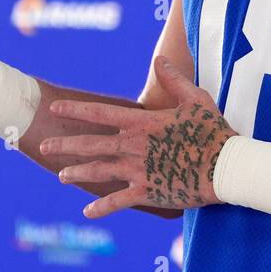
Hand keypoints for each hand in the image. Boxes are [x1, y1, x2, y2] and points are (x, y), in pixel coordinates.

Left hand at [41, 56, 237, 217]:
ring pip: (99, 171)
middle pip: (91, 144)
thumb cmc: (214, 131)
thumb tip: (159, 60)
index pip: (101, 113)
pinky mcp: (147, 192)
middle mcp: (134, 146)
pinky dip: (102, 207)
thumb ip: (174, 80)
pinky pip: (118, 201)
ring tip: (61, 175)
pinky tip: (86, 211)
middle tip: (45, 145)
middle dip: (65, 144)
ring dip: (77, 173)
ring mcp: (138, 171)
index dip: (76, 110)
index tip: (56, 108)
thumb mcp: (195, 99)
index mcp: (142, 123)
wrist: (225, 166)